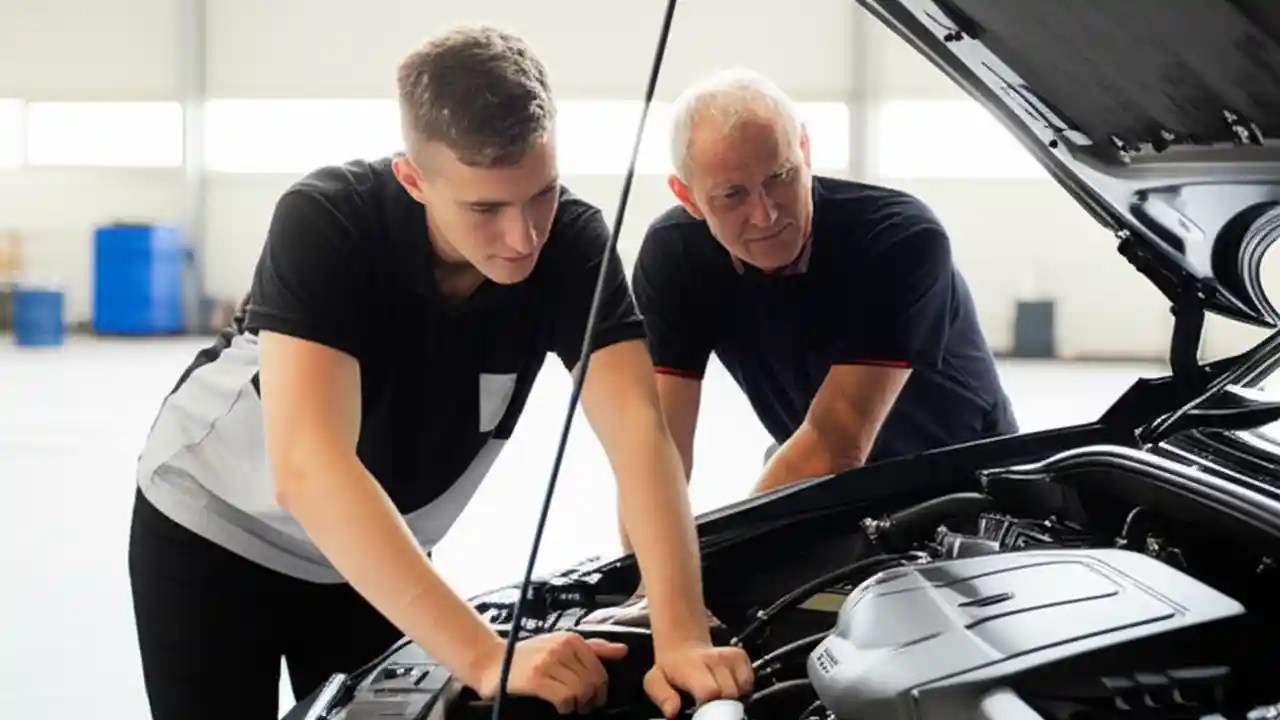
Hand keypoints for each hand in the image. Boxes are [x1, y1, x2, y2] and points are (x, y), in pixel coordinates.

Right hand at [474, 632, 628, 713]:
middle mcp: (561, 647)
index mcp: (570, 638)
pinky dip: (566, 707)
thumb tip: (624, 650)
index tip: (595, 697)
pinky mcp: (536, 679)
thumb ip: (593, 648)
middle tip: (585, 706)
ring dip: (579, 705)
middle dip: (592, 698)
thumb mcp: (560, 644)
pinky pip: (565, 698)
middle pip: (591, 681)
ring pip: (580, 690)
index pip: (599, 667)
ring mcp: (548, 662)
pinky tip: (560, 706)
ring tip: (572, 707)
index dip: (601, 688)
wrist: (492, 662)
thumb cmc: (529, 655)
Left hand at [644, 642, 753, 717]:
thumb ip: (662, 697)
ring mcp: (729, 656)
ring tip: (715, 695)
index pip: (710, 691)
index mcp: (691, 667)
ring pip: (740, 690)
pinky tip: (725, 688)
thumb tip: (673, 711)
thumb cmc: (671, 669)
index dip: (708, 707)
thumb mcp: (655, 682)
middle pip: (728, 693)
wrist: (683, 646)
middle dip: (719, 706)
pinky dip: (741, 690)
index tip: (702, 712)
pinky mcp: (741, 656)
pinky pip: (749, 684)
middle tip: (707, 705)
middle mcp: (713, 659)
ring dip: (730, 698)